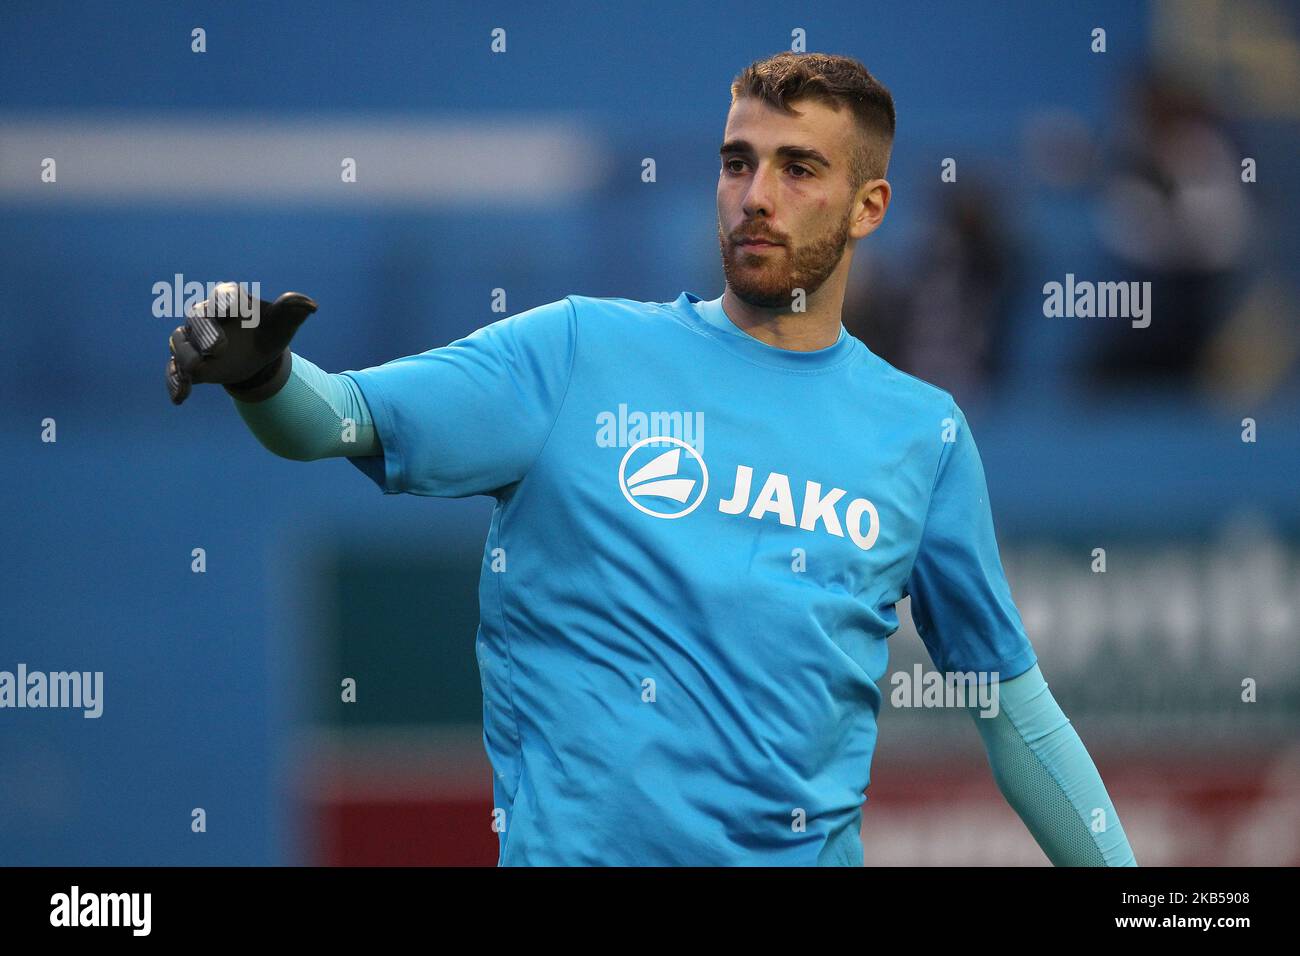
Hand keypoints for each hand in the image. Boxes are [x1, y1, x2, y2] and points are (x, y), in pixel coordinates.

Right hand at [166, 282, 316, 404]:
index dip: (226, 300)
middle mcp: (205, 315)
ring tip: (196, 370)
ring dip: (186, 355)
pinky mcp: (187, 362)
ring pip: (179, 341)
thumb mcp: (283, 324)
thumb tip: (312, 306)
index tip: (230, 309)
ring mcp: (193, 339)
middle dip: (205, 330)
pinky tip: (180, 398)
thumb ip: (293, 311)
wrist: (255, 355)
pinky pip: (173, 369)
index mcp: (230, 300)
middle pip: (197, 317)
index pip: (224, 294)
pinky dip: (174, 382)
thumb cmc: (268, 332)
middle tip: (219, 348)